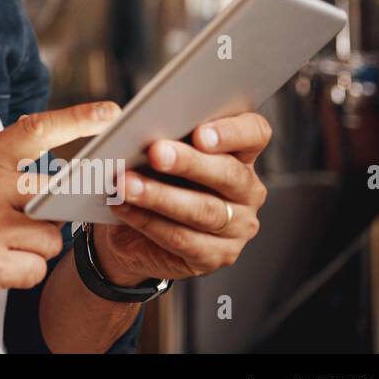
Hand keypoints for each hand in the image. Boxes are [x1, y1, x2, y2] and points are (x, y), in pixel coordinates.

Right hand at [0, 101, 119, 328]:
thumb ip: (2, 171)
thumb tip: (57, 176)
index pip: (35, 131)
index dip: (76, 119)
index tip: (110, 113)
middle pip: (57, 193)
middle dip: (55, 210)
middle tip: (32, 218)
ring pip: (52, 237)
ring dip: (35, 247)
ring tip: (0, 247)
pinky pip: (36, 269)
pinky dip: (22, 273)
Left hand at [91, 113, 270, 285]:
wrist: (130, 230)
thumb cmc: (150, 177)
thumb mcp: (156, 151)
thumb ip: (160, 135)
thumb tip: (134, 122)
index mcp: (240, 153)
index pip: (255, 133)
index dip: (232, 131)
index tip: (200, 133)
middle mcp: (246, 190)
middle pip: (229, 173)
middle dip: (189, 162)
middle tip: (155, 152)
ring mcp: (237, 227)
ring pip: (204, 210)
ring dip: (160, 196)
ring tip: (126, 183)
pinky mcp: (215, 256)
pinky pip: (182, 239)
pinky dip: (148, 222)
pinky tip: (123, 207)